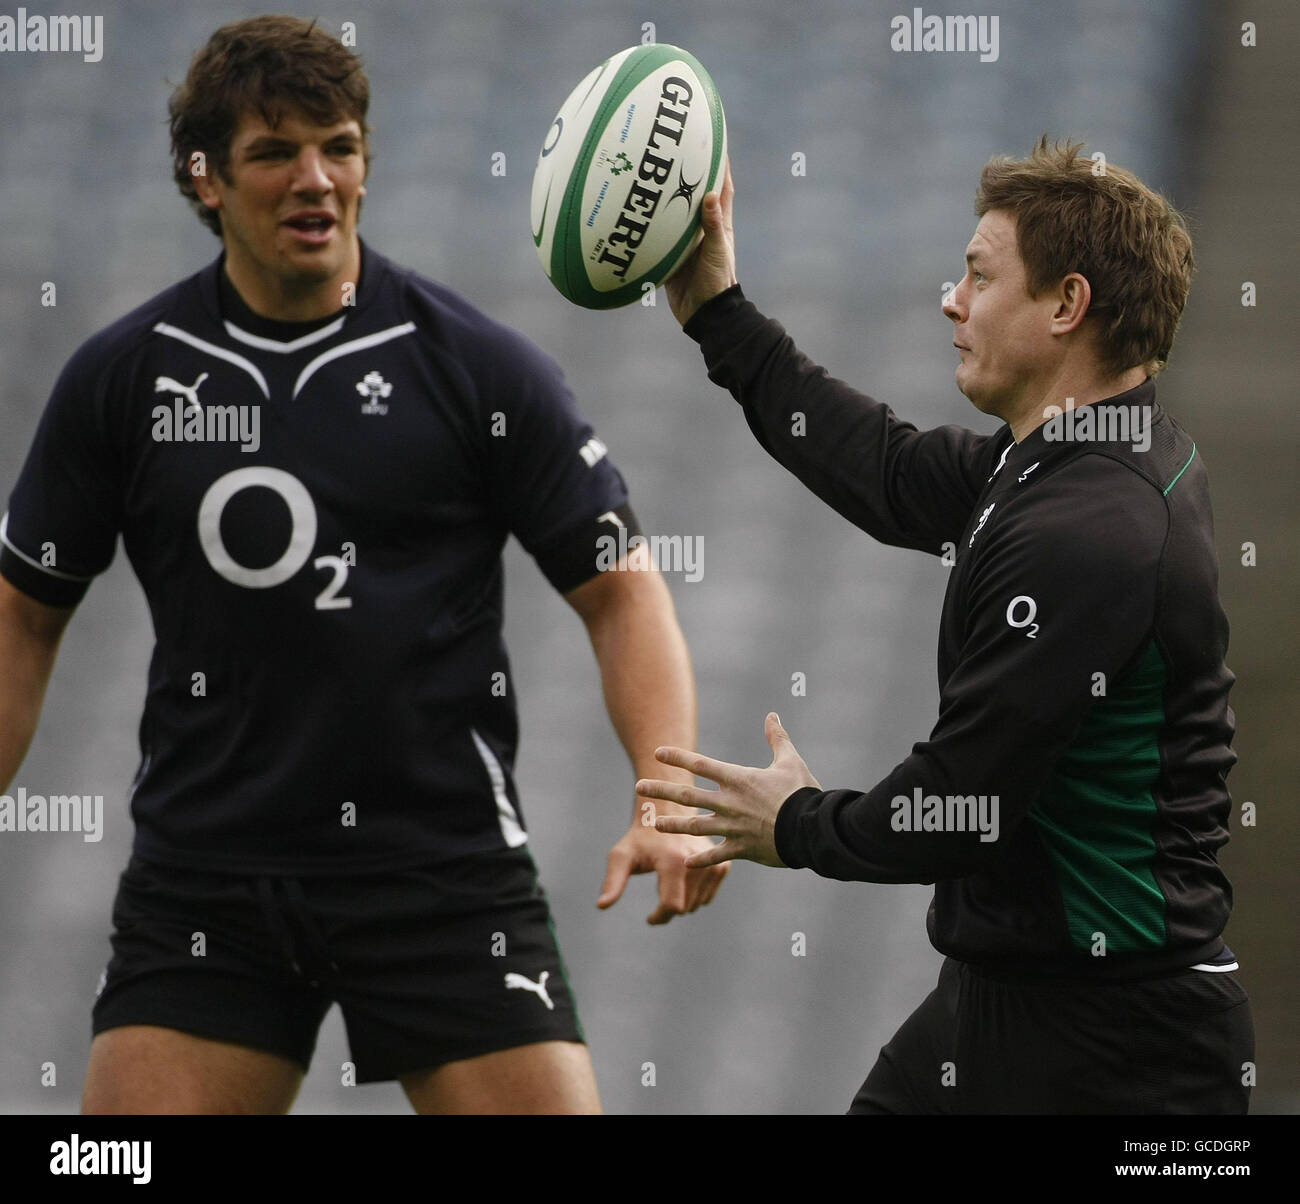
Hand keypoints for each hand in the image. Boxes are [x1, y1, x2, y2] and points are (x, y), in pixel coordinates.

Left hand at [597, 816, 729, 924]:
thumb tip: (601, 905)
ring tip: (669, 880)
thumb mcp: (622, 856)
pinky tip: (684, 879)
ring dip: (682, 901)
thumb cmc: (641, 837)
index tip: (649, 918)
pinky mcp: (723, 865)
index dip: (658, 917)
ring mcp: (714, 864)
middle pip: (684, 908)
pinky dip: (695, 895)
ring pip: (697, 905)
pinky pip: (707, 898)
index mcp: (674, 861)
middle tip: (658, 889)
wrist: (669, 812)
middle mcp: (698, 862)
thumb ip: (613, 881)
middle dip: (668, 908)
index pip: (671, 907)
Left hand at [637, 713, 819, 868]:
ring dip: (673, 825)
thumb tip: (772, 715)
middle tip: (638, 787)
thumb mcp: (790, 761)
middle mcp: (730, 802)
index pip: (700, 764)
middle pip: (687, 795)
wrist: (812, 828)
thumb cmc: (802, 792)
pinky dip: (701, 859)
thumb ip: (777, 738)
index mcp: (738, 779)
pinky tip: (686, 862)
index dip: (677, 757)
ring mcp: (733, 827)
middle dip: (661, 790)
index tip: (657, 753)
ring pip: (695, 826)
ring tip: (654, 825)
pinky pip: (716, 855)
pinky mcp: (742, 849)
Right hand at [665, 157, 736, 325]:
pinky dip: (649, 225)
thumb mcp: (717, 251)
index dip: (721, 165)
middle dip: (687, 174)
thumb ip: (713, 225)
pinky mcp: (670, 255)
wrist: (703, 314)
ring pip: (674, 213)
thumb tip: (710, 194)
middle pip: (694, 195)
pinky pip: (658, 235)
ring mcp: (685, 242)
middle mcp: (701, 229)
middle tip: (675, 152)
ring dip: (664, 197)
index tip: (715, 142)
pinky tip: (635, 213)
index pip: (722, 189)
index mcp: (718, 225)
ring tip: (651, 175)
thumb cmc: (717, 281)